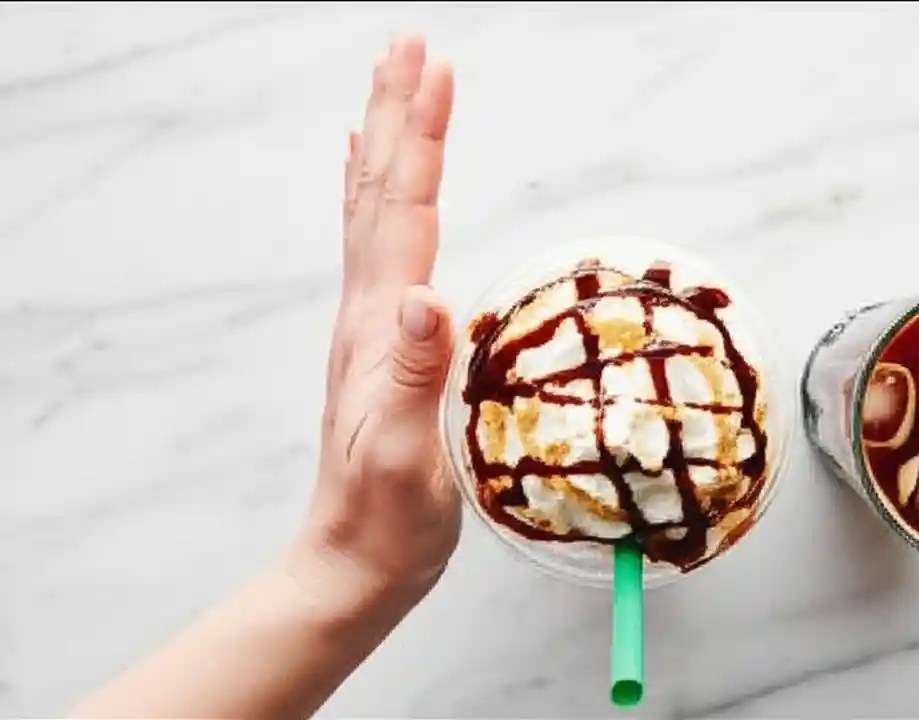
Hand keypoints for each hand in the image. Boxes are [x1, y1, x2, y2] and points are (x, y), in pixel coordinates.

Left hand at [292, 35, 459, 612]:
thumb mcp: (408, 456)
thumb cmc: (390, 519)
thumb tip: (423, 295)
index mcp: (380, 328)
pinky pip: (374, 250)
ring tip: (395, 88)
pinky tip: (373, 183)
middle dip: (396, 113)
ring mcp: (370, 326)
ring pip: (375, 212)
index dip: (420, 139)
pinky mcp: (381, 344)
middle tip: (409, 43)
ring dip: (386, 143)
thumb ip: (417, 377)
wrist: (354, 562)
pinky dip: (373, 201)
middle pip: (379, 192)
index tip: (436, 69)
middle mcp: (368, 313)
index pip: (402, 213)